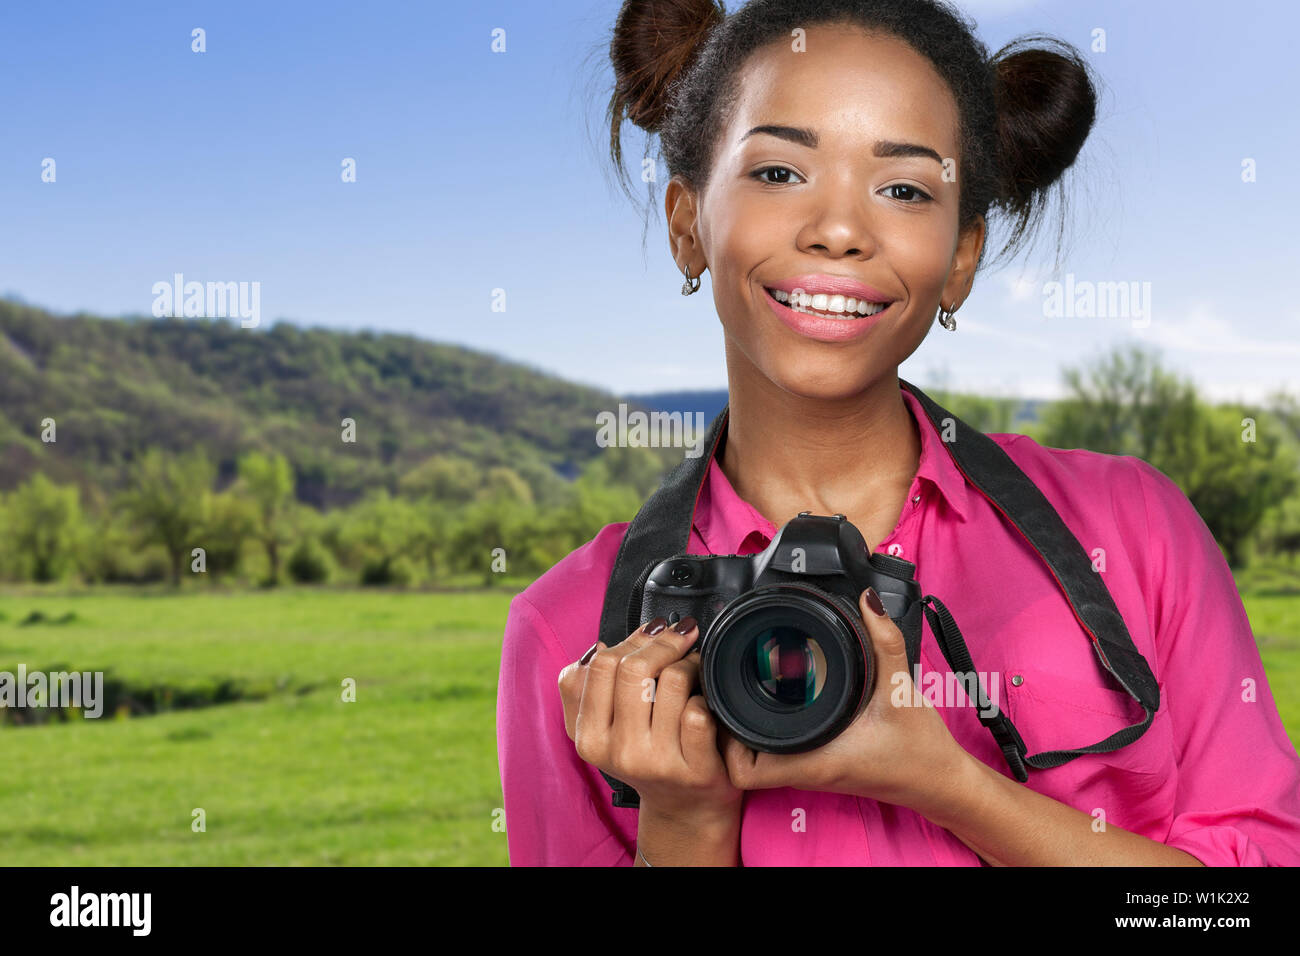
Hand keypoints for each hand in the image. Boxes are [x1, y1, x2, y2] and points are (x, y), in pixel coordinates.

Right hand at [558, 617, 743, 821]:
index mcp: (589, 738)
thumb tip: (599, 647)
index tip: (653, 631)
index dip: (632, 639)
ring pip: (672, 682)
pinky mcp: (695, 770)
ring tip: (695, 666)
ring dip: (690, 663)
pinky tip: (706, 697)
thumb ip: (582, 687)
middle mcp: (620, 753)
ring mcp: (658, 763)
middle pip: (634, 667)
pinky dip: (706, 697)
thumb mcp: (599, 728)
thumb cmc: (643, 755)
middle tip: (681, 638)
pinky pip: (699, 713)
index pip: (602, 664)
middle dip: (664, 643)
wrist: (683, 808)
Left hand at [722, 588, 968, 812]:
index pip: (743, 771)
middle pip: (739, 761)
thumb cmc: (920, 749)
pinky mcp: (819, 761)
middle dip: (724, 730)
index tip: (720, 705)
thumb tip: (868, 600)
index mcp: (814, 759)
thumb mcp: (901, 689)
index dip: (721, 744)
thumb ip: (885, 642)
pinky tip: (772, 698)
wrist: (939, 781)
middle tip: (723, 685)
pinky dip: (766, 729)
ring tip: (739, 686)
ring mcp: (810, 768)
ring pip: (757, 756)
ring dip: (742, 729)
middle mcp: (805, 769)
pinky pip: (778, 750)